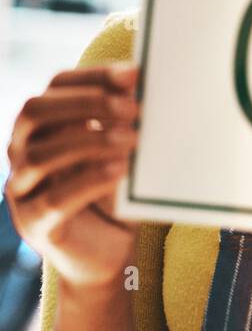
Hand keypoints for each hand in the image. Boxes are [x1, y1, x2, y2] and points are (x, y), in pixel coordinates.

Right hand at [5, 63, 141, 289]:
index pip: (56, 85)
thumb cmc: (115, 197)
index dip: (92, 75)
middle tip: (132, 108)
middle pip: (35, 112)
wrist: (107, 256)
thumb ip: (126, 124)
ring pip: (38, 155)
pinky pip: (53, 199)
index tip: (134, 74)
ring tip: (131, 138)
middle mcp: (21, 150)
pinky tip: (120, 171)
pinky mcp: (33, 222)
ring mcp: (22, 187)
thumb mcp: (123, 154)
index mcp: (44, 125)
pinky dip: (88, 180)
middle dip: (85, 103)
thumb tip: (151, 88)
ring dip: (88, 141)